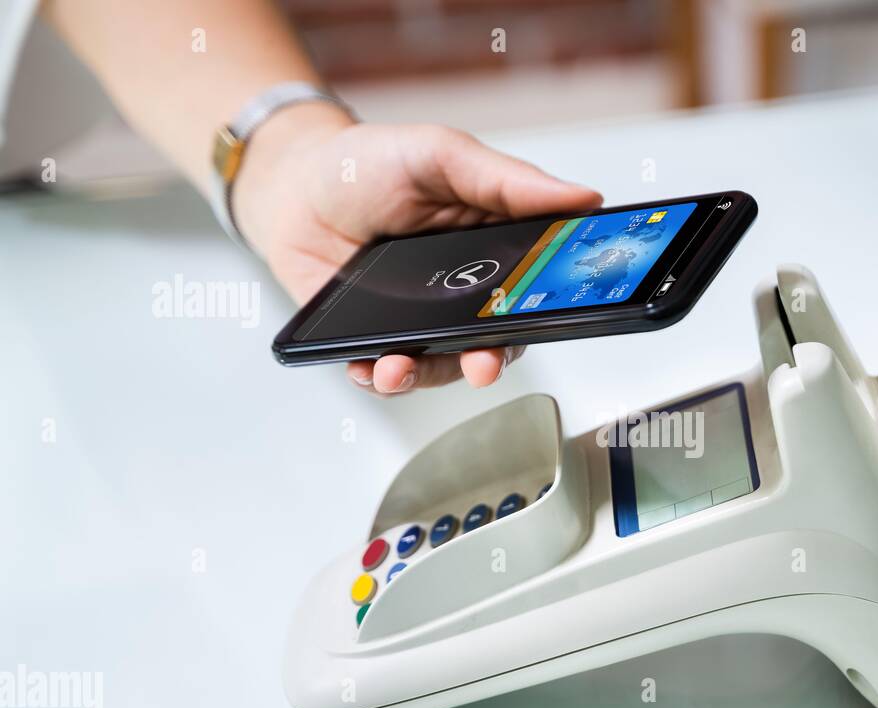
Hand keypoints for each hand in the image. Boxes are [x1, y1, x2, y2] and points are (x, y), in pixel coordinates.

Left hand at [232, 103, 600, 394]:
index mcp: (496, 245)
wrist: (290, 185)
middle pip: (497, 339)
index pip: (539, 286)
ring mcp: (422, 319)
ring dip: (427, 374)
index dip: (554, 305)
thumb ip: (507, 180)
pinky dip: (379, 378)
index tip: (559, 315)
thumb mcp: (441, 154)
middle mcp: (465, 291)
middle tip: (482, 363)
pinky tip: (368, 367)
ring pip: (444, 365)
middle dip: (490, 359)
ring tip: (400, 367)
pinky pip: (389, 373)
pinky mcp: (377, 339)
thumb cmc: (367, 164)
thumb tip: (582, 197)